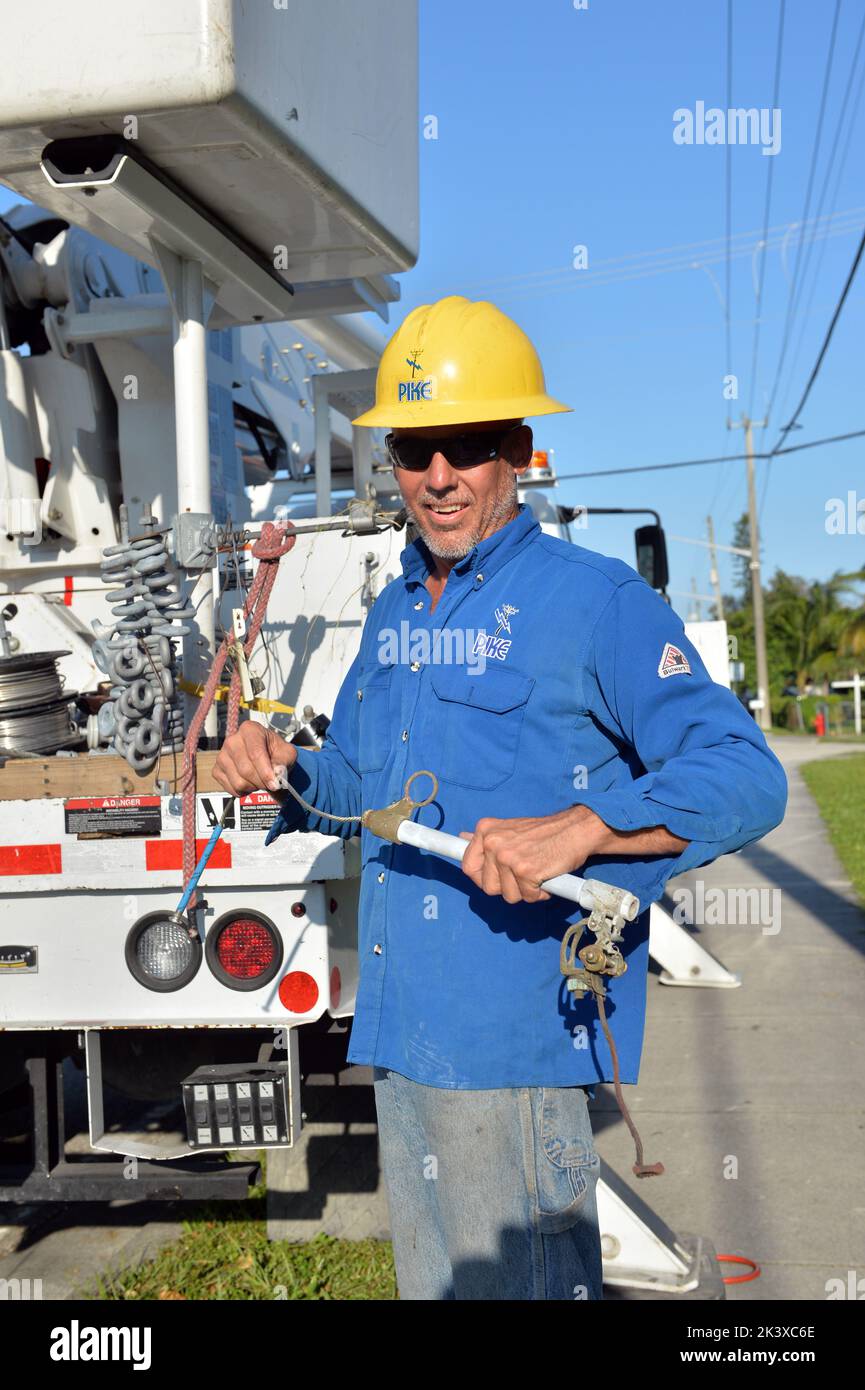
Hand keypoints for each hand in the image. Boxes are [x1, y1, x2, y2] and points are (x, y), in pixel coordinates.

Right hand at [213, 722, 297, 795]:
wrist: (265, 756)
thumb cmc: (275, 752)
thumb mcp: (287, 753)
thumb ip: (284, 761)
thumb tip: (277, 773)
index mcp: (250, 730)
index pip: (255, 754)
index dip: (266, 772)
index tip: (275, 784)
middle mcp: (232, 740)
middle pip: (246, 770)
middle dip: (261, 782)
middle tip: (270, 783)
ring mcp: (222, 756)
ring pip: (238, 782)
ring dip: (253, 787)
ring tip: (259, 780)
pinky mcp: (216, 770)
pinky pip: (230, 788)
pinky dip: (243, 791)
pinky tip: (249, 782)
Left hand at [458, 806, 605, 904]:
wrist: (575, 830)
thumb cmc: (545, 832)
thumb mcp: (510, 829)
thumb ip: (488, 839)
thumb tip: (461, 839)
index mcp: (486, 830)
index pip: (468, 866)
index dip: (480, 878)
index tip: (492, 880)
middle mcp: (493, 843)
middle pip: (487, 887)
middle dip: (507, 888)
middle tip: (523, 876)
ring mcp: (508, 858)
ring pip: (507, 895)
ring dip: (524, 892)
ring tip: (536, 875)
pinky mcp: (525, 871)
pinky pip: (526, 896)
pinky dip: (538, 893)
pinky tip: (546, 878)